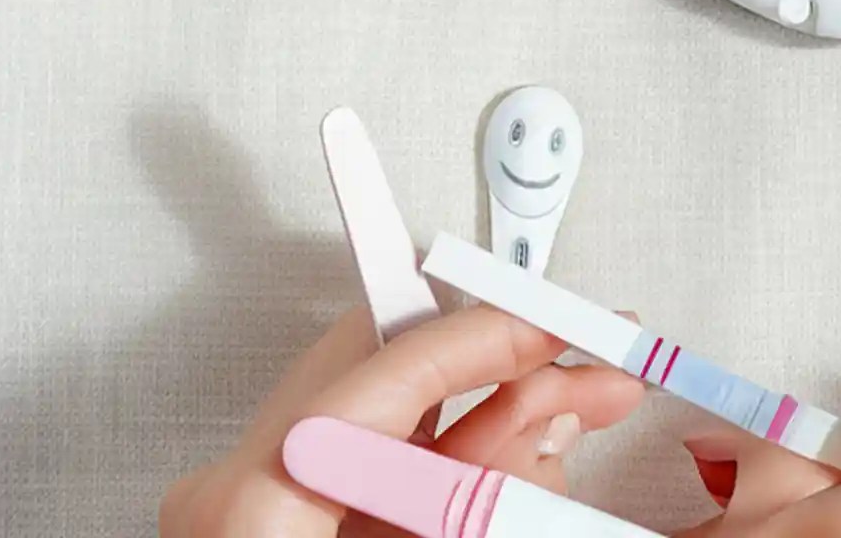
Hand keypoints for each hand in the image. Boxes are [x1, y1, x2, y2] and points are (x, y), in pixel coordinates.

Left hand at [159, 304, 643, 536]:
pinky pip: (402, 469)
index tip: (553, 323)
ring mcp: (279, 508)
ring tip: (589, 402)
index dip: (477, 334)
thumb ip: (483, 503)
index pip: (375, 372)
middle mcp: (251, 490)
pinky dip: (474, 460)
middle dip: (506, 358)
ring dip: (504, 408)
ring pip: (407, 419)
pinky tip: (537, 453)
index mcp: (254, 503)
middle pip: (389, 373)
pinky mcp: (311, 526)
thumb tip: (545, 426)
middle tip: (588, 348)